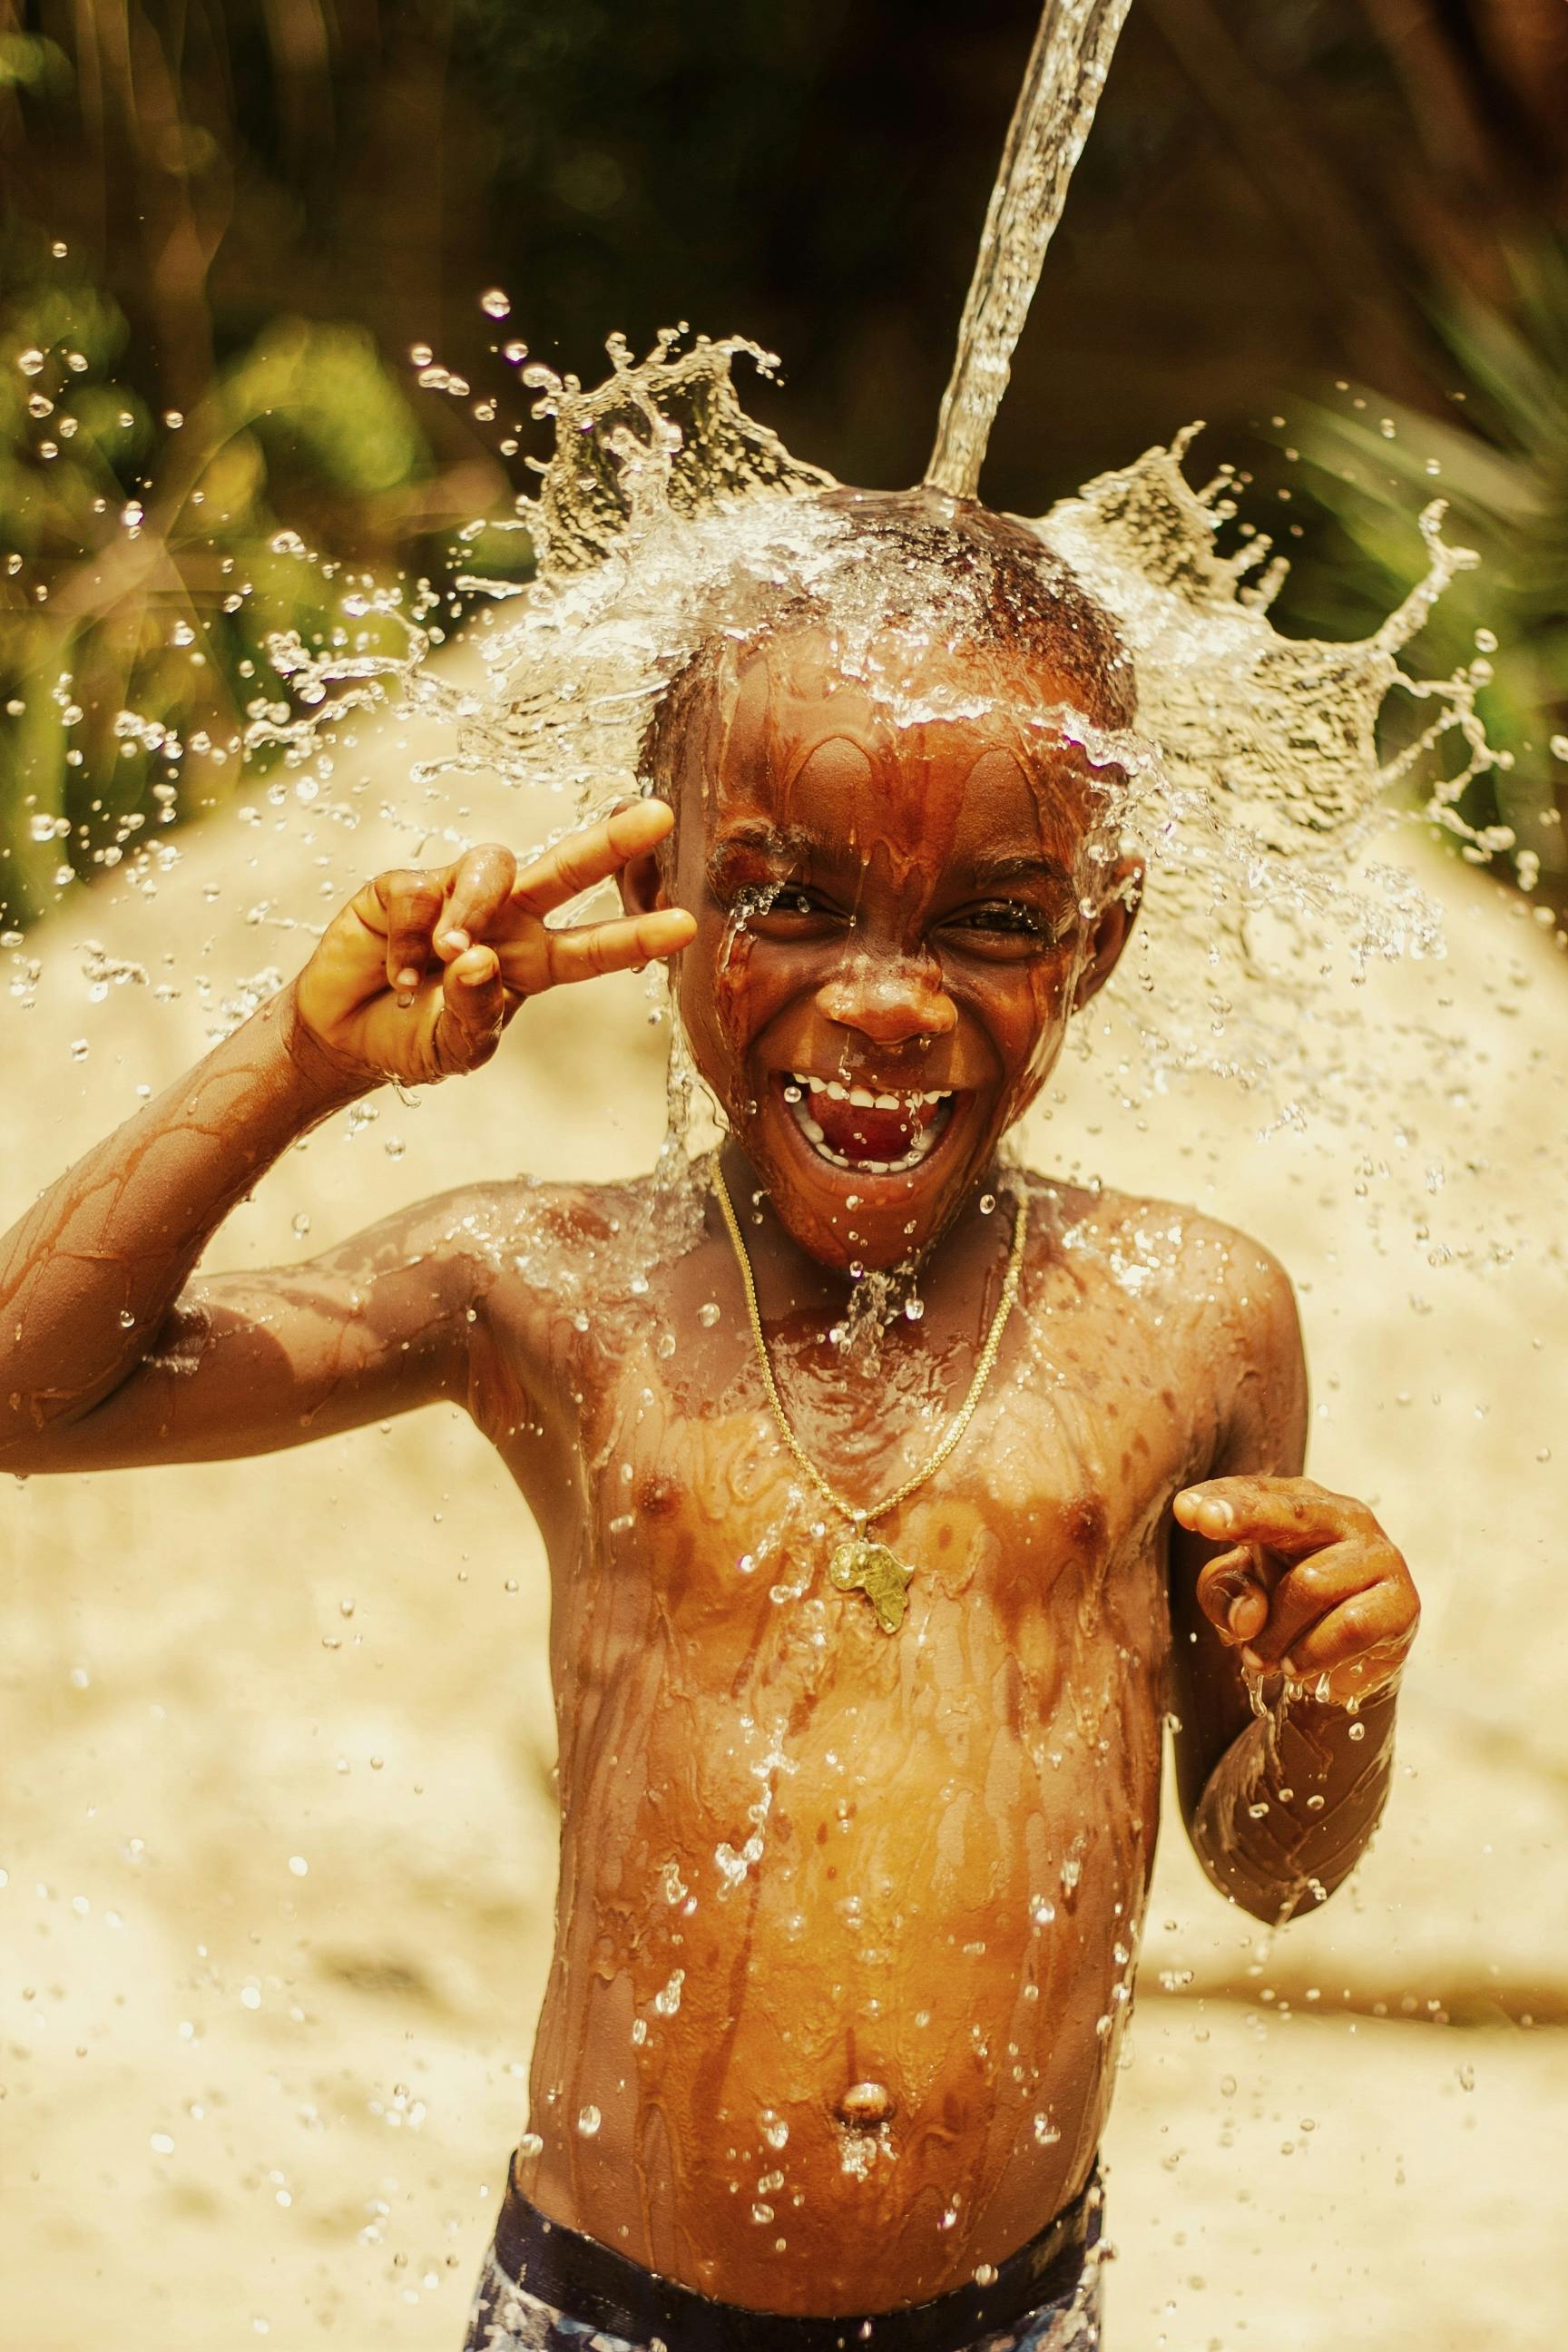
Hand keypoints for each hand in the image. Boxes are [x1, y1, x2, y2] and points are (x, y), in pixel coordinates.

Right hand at [291, 800, 694, 1087]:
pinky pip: (424, 888)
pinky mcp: (406, 885)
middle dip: (611, 841)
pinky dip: (413, 932)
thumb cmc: (412, 1043)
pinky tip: (399, 970)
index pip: (594, 947)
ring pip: (494, 867)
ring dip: (474, 910)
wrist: (342, 1038)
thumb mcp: (455, 1049)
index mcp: (532, 964)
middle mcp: (505, 920)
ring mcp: (457, 897)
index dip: (636, 935)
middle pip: (567, 869)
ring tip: (446, 957)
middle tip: (658, 816)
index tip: (686, 926)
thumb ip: (476, 1013)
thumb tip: (480, 960)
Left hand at [1174, 1474, 1418, 1707]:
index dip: (1222, 1499)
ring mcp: (1379, 1556)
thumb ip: (1225, 1595)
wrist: (1346, 1663)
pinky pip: (1349, 1625)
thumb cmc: (1283, 1610)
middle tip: (1208, 1522)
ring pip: (1312, 1583)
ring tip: (1261, 1660)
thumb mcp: (1237, 1598)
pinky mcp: (1401, 1602)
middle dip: (1249, 1515)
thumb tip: (1249, 1616)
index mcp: (1300, 1505)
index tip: (1186, 1510)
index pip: (1257, 1493)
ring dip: (1275, 1632)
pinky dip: (1313, 1653)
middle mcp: (1344, 1518)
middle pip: (1295, 1512)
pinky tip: (1298, 1668)